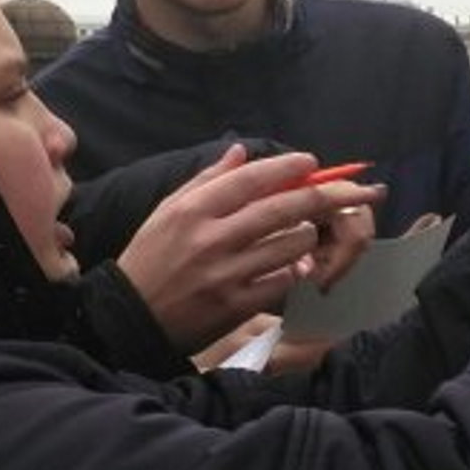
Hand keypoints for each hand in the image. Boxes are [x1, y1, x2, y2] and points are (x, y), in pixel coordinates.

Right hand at [117, 147, 386, 351]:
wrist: (129, 317)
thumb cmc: (150, 259)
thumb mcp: (167, 212)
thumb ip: (205, 180)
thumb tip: (240, 152)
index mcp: (192, 210)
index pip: (251, 179)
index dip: (286, 168)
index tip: (310, 162)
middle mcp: (211, 239)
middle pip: (280, 209)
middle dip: (319, 196)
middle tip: (340, 190)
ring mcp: (225, 274)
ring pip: (289, 245)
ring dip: (306, 235)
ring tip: (305, 230)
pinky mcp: (235, 306)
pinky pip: (281, 281)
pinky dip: (292, 270)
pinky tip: (290, 265)